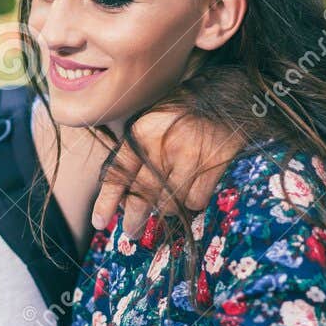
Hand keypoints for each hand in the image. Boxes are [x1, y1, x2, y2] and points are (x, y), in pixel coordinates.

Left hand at [92, 108, 245, 231]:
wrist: (226, 94)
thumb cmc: (182, 109)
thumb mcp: (150, 119)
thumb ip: (135, 149)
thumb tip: (121, 190)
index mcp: (142, 133)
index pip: (118, 174)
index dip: (107, 201)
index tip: (99, 222)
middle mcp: (162, 147)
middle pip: (142, 196)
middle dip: (135, 219)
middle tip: (132, 231)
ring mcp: (189, 157)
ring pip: (170, 203)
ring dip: (166, 210)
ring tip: (166, 206)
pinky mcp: (213, 165)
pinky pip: (195, 201)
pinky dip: (191, 203)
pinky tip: (191, 195)